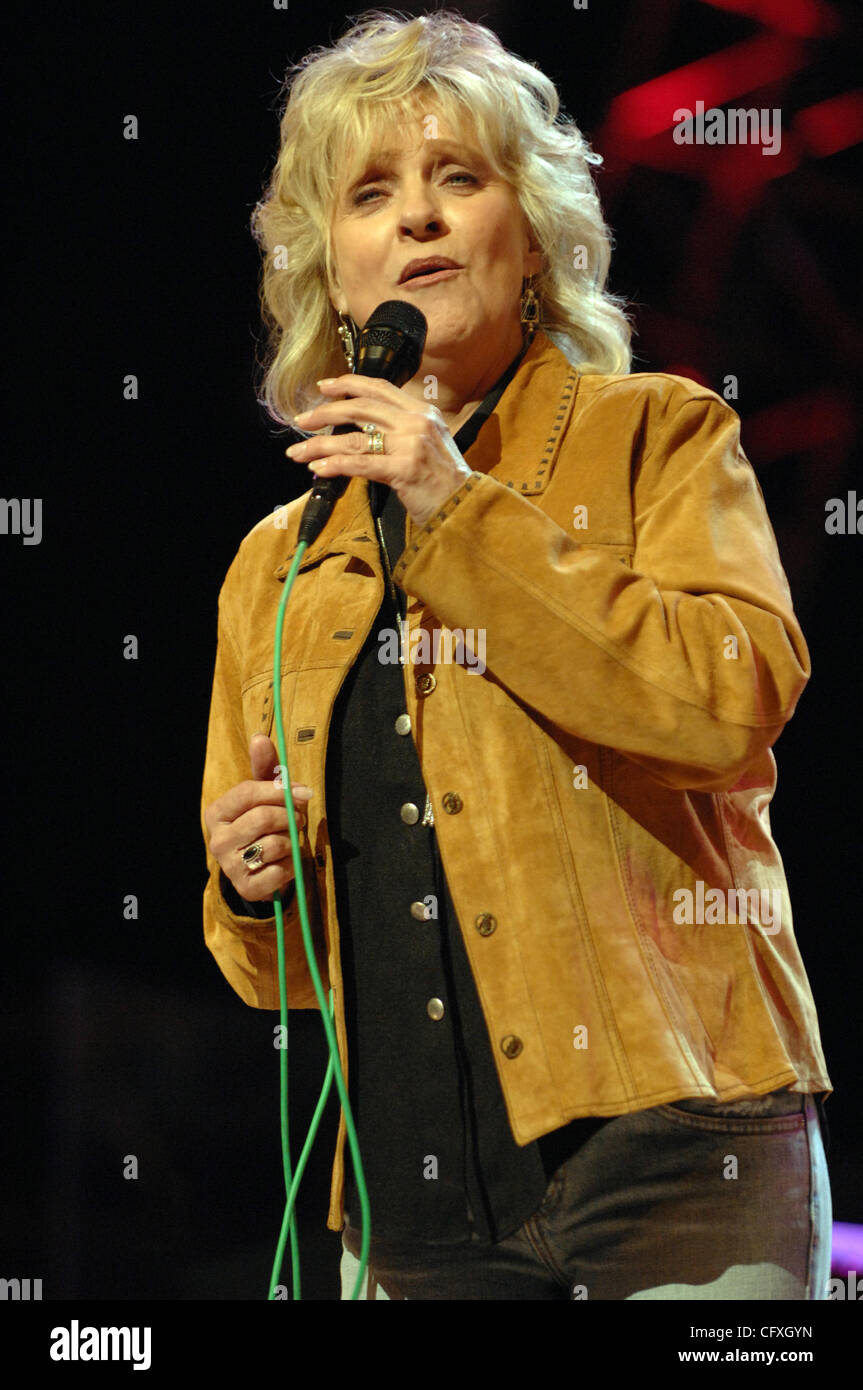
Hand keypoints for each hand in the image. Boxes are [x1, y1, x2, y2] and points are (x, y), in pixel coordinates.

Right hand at [204, 734, 311, 902]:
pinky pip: (280, 872)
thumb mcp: (263, 794)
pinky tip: (284, 863)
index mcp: (217, 813)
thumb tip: (260, 737)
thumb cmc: (262, 823)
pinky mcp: (246, 888)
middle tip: (299, 819)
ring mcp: (229, 867)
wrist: (258, 868)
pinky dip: (291, 866)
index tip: (304, 792)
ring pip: (274, 845)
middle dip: (290, 816)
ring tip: (289, 840)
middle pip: (263, 818)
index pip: (248, 792)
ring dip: (292, 842)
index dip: (280, 790)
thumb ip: (265, 768)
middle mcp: (217, 840)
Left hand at [285, 375, 472, 527]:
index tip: (323, 387)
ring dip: (320, 445)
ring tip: (298, 453)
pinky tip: (318, 469)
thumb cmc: (443, 482)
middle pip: (361, 408)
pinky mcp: (404, 470)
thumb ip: (401, 431)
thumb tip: (360, 429)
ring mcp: (412, 445)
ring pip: (354, 438)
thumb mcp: (428, 445)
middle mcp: (417, 422)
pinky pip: (360, 464)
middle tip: (302, 421)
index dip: (348, 384)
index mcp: (422, 412)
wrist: (464, 507)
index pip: (380, 387)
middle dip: (325, 413)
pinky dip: (335, 465)